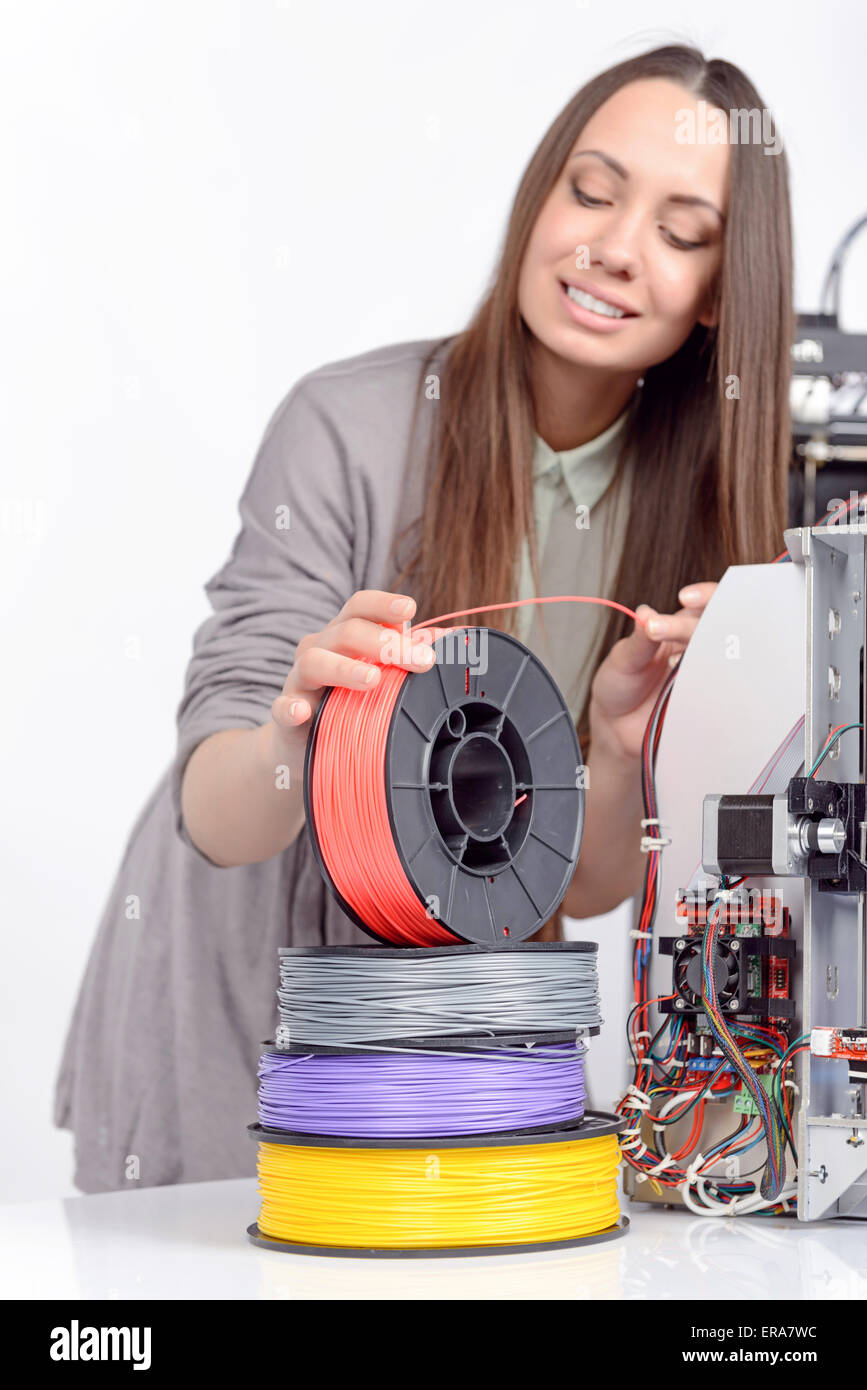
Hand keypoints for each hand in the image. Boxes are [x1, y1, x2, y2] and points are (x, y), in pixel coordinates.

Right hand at [269, 590, 436, 759]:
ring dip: (345, 669)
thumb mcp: (378, 674)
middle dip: (385, 643)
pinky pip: (282, 706)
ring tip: (373, 681)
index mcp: (342, 634)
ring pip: (315, 662)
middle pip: (346, 632)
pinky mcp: (286, 713)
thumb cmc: (349, 699)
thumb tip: (450, 642)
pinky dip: (291, 707)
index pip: (359, 607)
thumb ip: (406, 656)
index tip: (410, 609)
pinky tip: (304, 711)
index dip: (383, 604)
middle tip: (420, 661)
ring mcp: (299, 680)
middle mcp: (319, 649)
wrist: (305, 742)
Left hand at [588, 582, 717, 762]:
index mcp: (680, 629)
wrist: (617, 726)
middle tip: (657, 632)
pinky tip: (685, 691)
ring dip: (702, 659)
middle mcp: (699, 650)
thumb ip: (639, 641)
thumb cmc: (619, 684)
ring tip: (668, 667)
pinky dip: (710, 689)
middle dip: (691, 629)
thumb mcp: (624, 659)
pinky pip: (721, 694)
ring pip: (724, 662)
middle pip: (717, 631)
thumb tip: (646, 614)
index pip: (704, 606)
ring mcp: (707, 677)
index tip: (685, 598)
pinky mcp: (708, 703)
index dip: (705, 597)